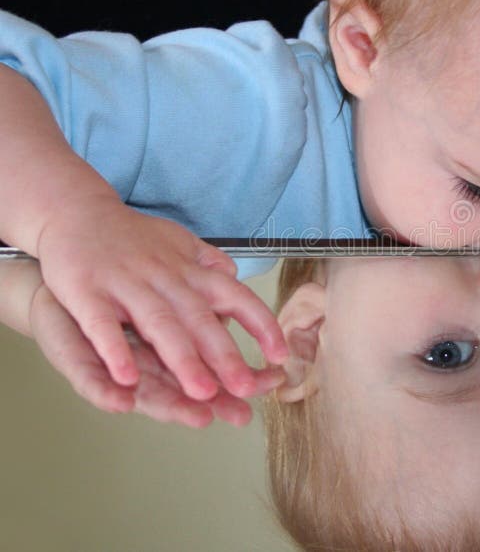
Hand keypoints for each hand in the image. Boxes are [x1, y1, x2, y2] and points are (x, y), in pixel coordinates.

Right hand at [36, 196, 287, 400]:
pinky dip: (115, 351)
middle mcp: (165, 277)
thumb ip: (208, 265)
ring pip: (160, 325)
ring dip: (183, 359)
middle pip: (201, 319)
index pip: (235, 297)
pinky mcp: (87, 291)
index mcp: (190, 271)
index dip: (260, 325)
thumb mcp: (179, 244)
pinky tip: (127, 380)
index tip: (280, 354)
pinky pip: (102, 325)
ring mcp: (127, 284)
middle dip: (225, 356)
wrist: (74, 210)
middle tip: (248, 388)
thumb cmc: (132, 237)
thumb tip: (237, 280)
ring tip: (203, 394)